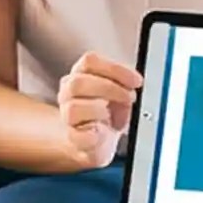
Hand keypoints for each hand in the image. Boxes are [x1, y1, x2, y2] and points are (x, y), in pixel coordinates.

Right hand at [58, 51, 142, 168]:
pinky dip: (94, 133)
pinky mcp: (71, 137)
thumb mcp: (120, 93)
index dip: (115, 69)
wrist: (98, 141)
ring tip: (112, 115)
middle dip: (110, 88)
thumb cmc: (109, 113)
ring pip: (73, 108)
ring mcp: (66, 115)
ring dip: (100, 110)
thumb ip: (125, 84)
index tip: (136, 80)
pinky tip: (103, 131)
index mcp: (81, 74)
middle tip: (130, 96)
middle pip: (79, 82)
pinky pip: (77, 134)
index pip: (90, 61)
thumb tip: (135, 82)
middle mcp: (68, 92)